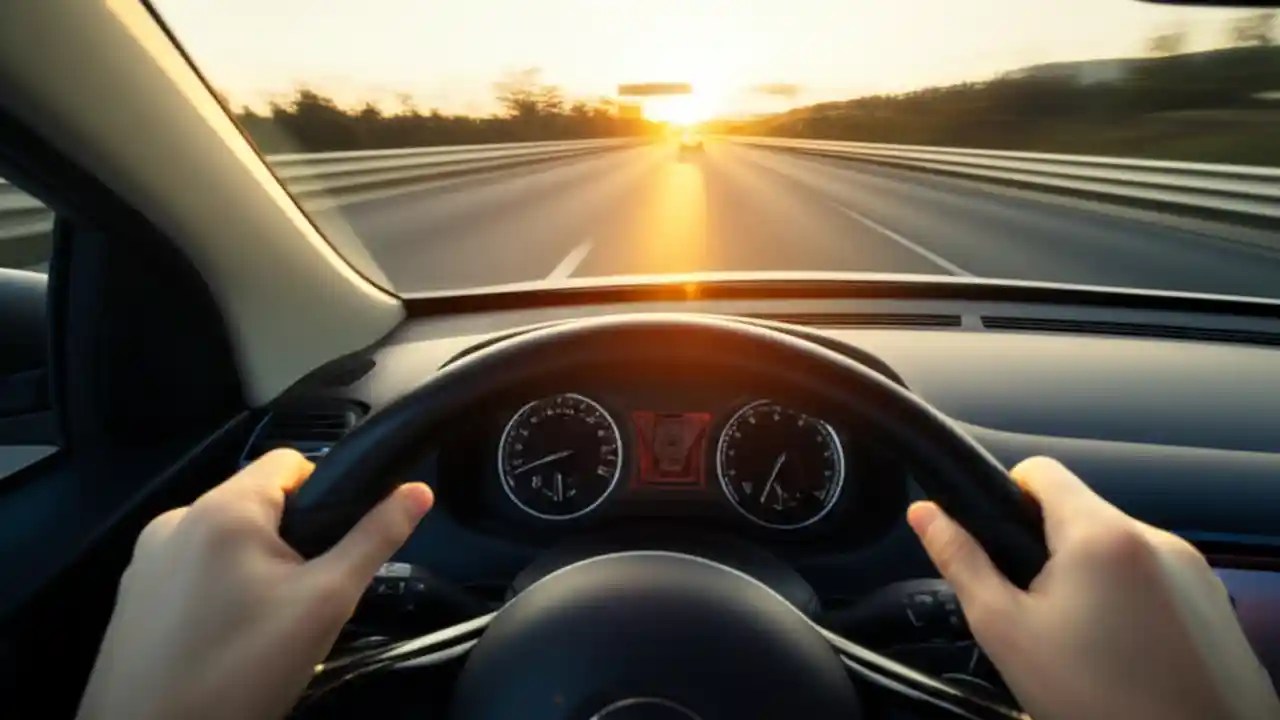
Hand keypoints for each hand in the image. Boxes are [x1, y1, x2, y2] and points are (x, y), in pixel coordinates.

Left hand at [77, 449, 433, 719]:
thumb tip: (417, 492)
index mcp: (223, 509)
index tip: (335, 545)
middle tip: (303, 599)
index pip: (291, 461)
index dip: (327, 492)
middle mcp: (176, 520)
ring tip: (264, 626)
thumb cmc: (244, 670)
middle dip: (290, 541)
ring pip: (224, 541)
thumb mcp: (325, 603)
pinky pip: (190, 571)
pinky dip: (216, 592)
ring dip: (252, 567)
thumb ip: (374, 539)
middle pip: (257, 503)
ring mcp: (146, 559)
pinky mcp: (131, 596)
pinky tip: (225, 640)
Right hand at [907, 456, 1278, 719]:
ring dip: (1090, 575)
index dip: (1007, 498)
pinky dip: (1129, 599)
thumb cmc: (1095, 698)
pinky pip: (1153, 575)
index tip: (1001, 548)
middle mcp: (1155, 538)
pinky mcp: (1211, 598)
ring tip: (1083, 639)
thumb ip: (960, 561)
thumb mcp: (1005, 630)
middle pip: (1079, 513)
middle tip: (1038, 612)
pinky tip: (1122, 648)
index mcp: (1099, 534)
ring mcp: (1192, 568)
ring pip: (1116, 546)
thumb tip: (924, 512)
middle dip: (1048, 551)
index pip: (1041, 470)